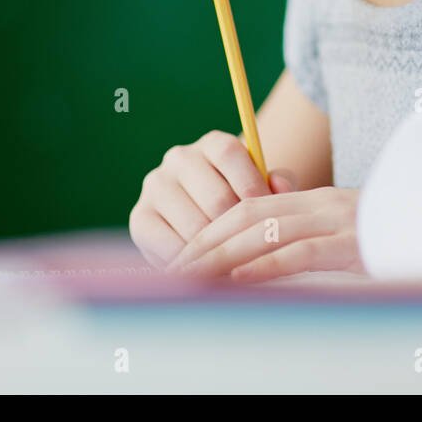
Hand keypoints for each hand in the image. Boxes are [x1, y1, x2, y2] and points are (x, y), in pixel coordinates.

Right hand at [127, 130, 294, 267]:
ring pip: (194, 227)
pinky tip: (210, 277)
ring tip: (241, 273)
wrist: (205, 223)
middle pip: (215, 198)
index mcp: (213, 144)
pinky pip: (169, 246)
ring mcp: (155, 186)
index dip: (254, 189)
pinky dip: (192, 265)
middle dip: (240, 232)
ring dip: (218, 254)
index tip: (270, 222)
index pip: (231, 154)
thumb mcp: (264, 190)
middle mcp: (179, 158)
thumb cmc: (242, 203)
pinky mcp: (140, 218)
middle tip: (260, 259)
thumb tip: (280, 185)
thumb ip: (279, 184)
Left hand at [166, 182, 364, 281]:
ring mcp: (338, 222)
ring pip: (267, 232)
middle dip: (208, 245)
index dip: (213, 233)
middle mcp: (322, 205)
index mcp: (315, 202)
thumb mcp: (348, 238)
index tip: (184, 259)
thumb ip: (310, 245)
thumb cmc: (392, 242)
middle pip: (249, 217)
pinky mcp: (355, 244)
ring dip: (224, 257)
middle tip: (175, 273)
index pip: (250, 209)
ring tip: (193, 280)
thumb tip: (264, 270)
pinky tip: (239, 280)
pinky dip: (266, 265)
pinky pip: (301, 252)